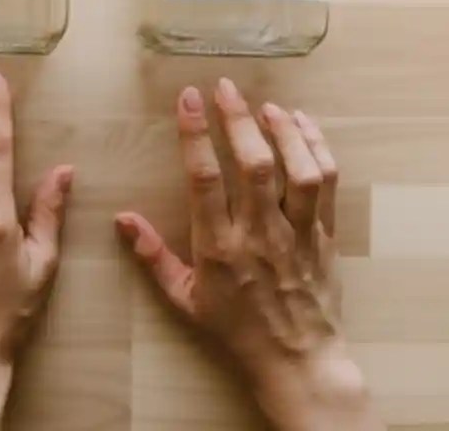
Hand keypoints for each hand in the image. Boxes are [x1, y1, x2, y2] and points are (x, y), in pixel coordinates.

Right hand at [116, 78, 382, 430]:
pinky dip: (317, 148)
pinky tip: (302, 125)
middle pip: (254, 165)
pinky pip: (326, 184)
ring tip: (266, 104)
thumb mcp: (184, 299)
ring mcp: (297, 233)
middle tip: (225, 87)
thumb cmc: (235, 330)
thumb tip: (122, 219)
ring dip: (282, 131)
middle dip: (238, 119)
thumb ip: (153, 255)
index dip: (196, 135)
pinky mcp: (324, 235)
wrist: (297, 360)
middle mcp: (260, 235)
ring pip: (297, 171)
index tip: (189, 99)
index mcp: (219, 248)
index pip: (205, 180)